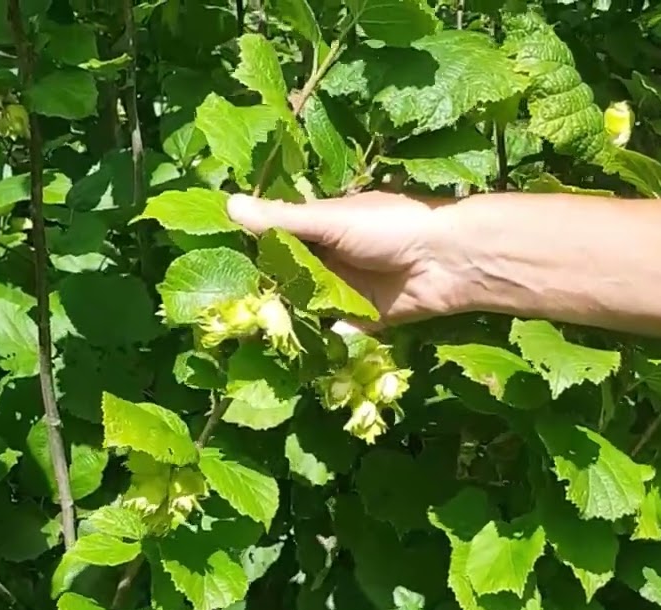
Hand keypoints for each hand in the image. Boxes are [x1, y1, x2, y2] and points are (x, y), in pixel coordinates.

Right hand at [226, 191, 471, 325]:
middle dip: (262, 294)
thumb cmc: (392, 225)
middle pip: (285, 279)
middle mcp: (327, 259)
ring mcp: (343, 291)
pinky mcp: (360, 321)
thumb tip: (229, 204)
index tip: (210, 267)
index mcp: (319, 227)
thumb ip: (283, 219)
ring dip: (284, 321)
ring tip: (247, 338)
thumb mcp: (332, 220)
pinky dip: (314, 342)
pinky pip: (330, 334)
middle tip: (224, 313)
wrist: (449, 260)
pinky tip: (286, 354)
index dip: (246, 252)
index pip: (273, 239)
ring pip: (304, 309)